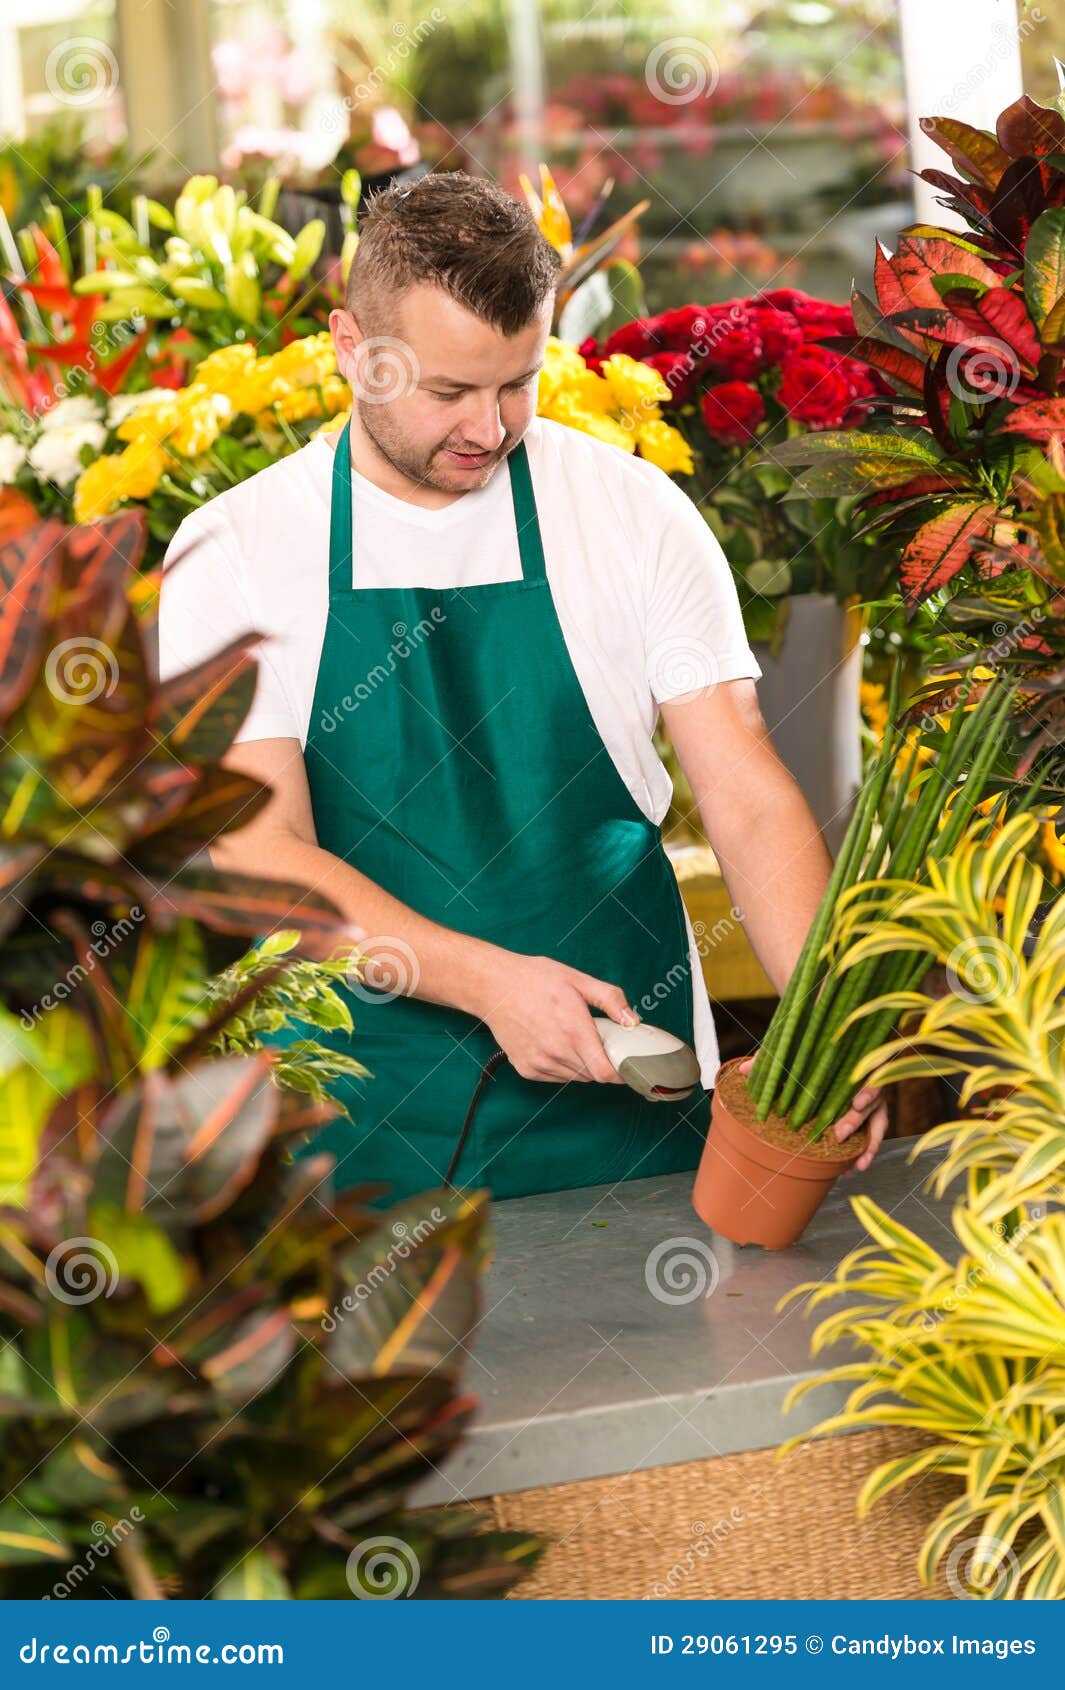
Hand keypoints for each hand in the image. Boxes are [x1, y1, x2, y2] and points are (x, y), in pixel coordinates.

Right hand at [472, 953, 634, 1085]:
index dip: (620, 1072)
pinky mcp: (526, 1069)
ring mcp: (539, 1063)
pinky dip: (563, 1066)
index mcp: (573, 1030)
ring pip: (575, 1078)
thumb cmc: (535, 980)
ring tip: (574, 1039)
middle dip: (603, 1063)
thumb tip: (632, 1020)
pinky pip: (556, 1077)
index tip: (625, 1062)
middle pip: (593, 1076)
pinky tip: (556, 1044)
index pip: (605, 1073)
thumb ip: (610, 1000)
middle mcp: (556, 1052)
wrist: (494, 986)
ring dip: (583, 1065)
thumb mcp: (578, 980)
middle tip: (599, 1040)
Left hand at [737, 1054, 888, 1173]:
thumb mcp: (796, 1058)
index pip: (868, 1076)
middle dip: (856, 1121)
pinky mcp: (871, 1120)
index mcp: (855, 1067)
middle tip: (839, 1134)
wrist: (837, 1060)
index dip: (867, 1089)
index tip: (856, 1101)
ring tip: (856, 1165)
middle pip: (870, 1105)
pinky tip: (853, 1170)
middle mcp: (868, 1086)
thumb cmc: (816, 1059)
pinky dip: (865, 1154)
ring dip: (869, 1145)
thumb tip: (743, 1071)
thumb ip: (773, 1062)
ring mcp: (873, 1105)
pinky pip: (873, 1139)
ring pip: (877, 1126)